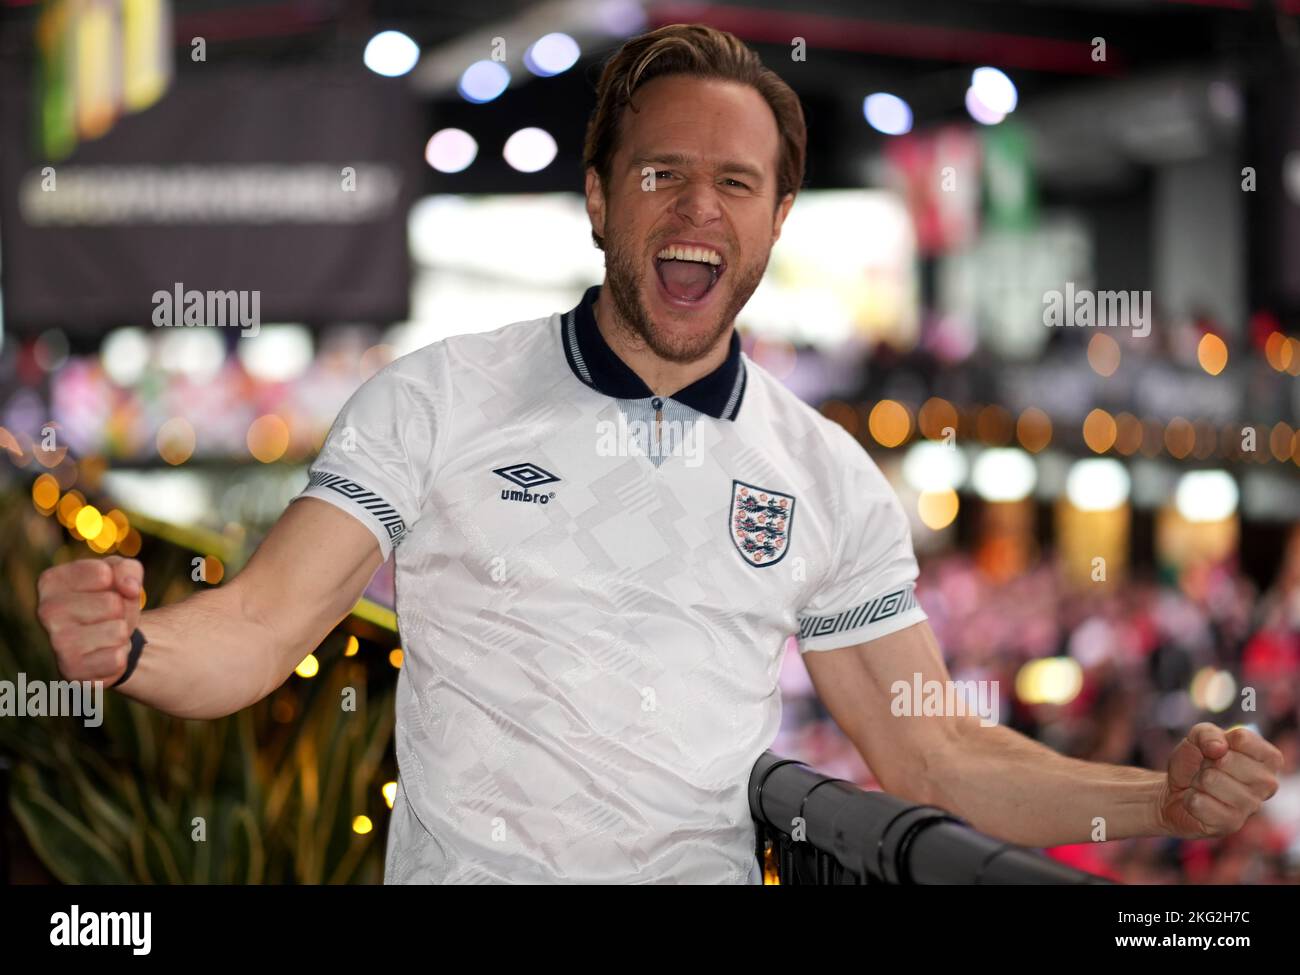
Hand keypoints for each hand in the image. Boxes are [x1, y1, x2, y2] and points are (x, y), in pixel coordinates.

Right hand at [37, 556, 142, 683]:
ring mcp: (56, 643)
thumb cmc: (109, 601)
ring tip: (106, 635)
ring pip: (118, 631)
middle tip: (109, 617)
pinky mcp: (71, 671)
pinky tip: (103, 654)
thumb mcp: (120, 575)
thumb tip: (129, 587)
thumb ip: (127, 569)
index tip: (108, 590)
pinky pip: (117, 659)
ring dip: (121, 634)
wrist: (105, 642)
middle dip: (122, 610)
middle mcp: (46, 611)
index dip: (119, 583)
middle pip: (112, 604)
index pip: (104, 574)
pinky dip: (120, 656)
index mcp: (51, 582)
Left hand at [1157, 722, 1282, 838]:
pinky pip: (1198, 802)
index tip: (1216, 749)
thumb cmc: (1195, 762)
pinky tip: (1199, 802)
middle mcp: (1267, 783)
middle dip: (1206, 762)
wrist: (1175, 791)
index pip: (1242, 738)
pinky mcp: (1231, 824)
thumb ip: (1207, 733)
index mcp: (1267, 758)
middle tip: (1207, 770)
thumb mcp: (1197, 737)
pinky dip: (1190, 798)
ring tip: (1203, 786)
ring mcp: (1251, 806)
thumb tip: (1219, 748)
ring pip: (1210, 780)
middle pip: (1225, 760)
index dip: (1219, 740)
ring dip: (1198, 781)